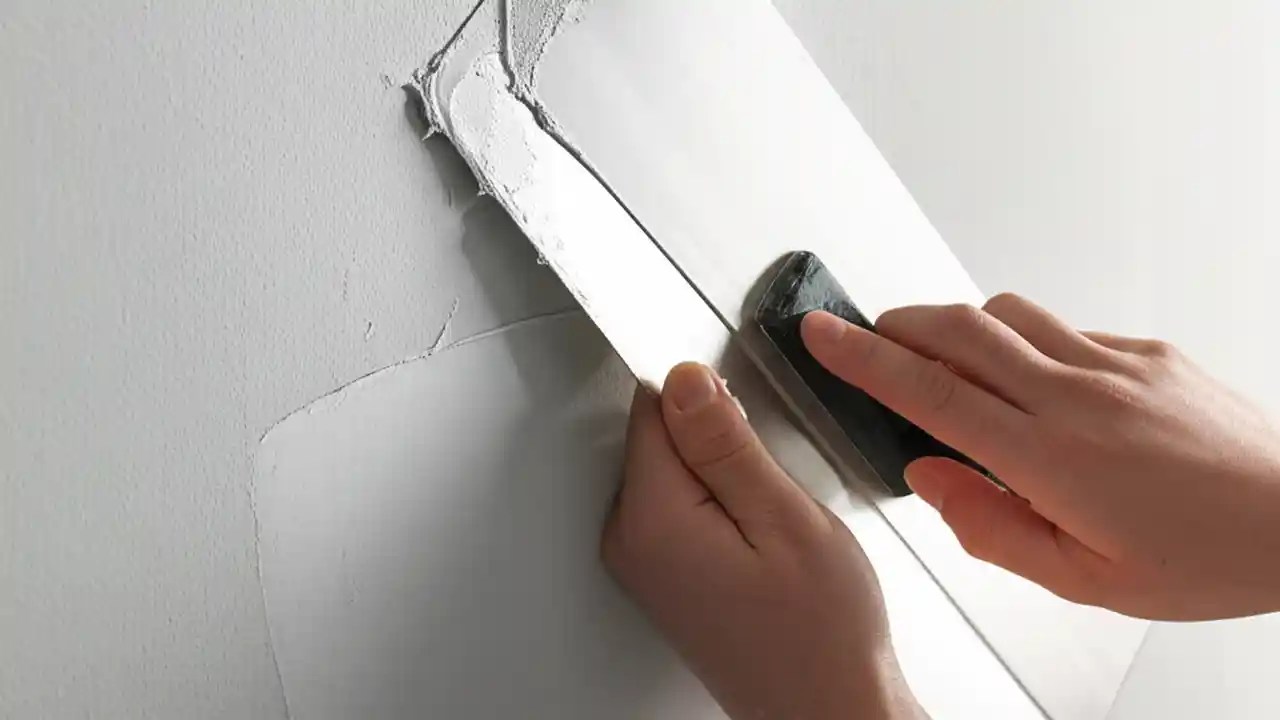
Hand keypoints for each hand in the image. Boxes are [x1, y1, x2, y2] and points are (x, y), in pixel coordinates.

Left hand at [603, 363, 925, 719]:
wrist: (828, 708)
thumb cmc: (821, 637)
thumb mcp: (786, 520)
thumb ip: (726, 445)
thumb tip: (684, 379)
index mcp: (652, 521)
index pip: (651, 407)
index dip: (705, 393)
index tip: (744, 415)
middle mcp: (631, 541)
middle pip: (658, 436)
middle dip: (715, 436)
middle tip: (768, 482)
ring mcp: (643, 561)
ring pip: (672, 467)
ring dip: (720, 471)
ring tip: (767, 516)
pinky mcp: (663, 572)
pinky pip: (679, 502)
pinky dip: (718, 501)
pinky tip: (757, 536)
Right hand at [802, 294, 1279, 620]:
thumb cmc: (1207, 559)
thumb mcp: (1084, 580)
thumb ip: (990, 526)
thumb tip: (928, 476)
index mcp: (1050, 457)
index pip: (930, 391)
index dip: (863, 358)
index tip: (822, 335)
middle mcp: (1078, 395)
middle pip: (959, 329)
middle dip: (897, 322)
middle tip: (863, 331)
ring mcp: (1116, 363)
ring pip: (1009, 313)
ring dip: (958, 324)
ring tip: (942, 355)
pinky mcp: (1148, 350)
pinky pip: (1064, 328)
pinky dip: (1025, 340)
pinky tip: (1031, 379)